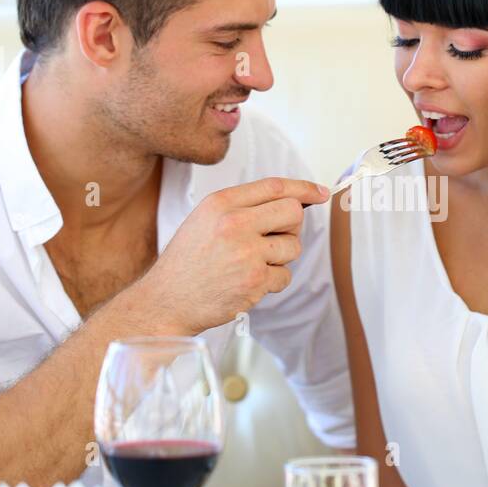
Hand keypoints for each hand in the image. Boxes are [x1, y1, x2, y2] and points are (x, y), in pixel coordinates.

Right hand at [136, 177, 328, 333]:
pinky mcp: (254, 281)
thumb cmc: (188, 262)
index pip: (274, 186)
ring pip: (293, 247)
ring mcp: (246, 253)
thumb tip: (292, 201)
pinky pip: (285, 276)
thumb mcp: (205, 219)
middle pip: (293, 213)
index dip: (303, 188)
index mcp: (221, 203)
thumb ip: (242, 207)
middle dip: (292, 227)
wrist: (166, 300)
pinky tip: (248, 283)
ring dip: (281, 258)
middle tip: (274, 240)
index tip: (320, 193)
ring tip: (252, 265)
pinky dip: (273, 282)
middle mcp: (234, 223)